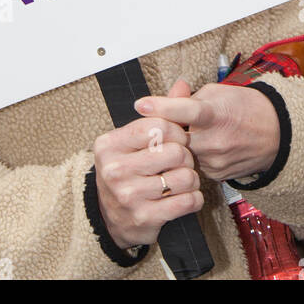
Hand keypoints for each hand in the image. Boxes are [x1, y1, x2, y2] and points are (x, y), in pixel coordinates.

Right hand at [93, 78, 202, 249]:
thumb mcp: (133, 142)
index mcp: (109, 145)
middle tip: (180, 162)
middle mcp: (115, 170)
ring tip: (182, 179)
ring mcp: (128, 196)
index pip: (157, 126)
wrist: (113, 219)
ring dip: (191, 178)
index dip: (176, 131)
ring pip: (185, 176)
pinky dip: (194, 198)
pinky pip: (187, 201)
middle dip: (186, 156)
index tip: (176, 138)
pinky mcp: (144, 217)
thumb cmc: (127, 173)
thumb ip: (160, 113)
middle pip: (175, 151)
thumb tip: (182, 85)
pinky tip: (187, 196)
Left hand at [137, 79, 279, 180]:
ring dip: (178, 143)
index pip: (186, 111)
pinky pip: (192, 164)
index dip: (163, 107)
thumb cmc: (246, 108)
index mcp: (217, 115)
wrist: (277, 136)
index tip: (141, 104)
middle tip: (163, 121)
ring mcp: (214, 162)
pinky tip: (203, 145)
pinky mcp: (214, 176)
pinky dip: (191, 154)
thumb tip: (169, 95)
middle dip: (165, 130)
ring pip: (180, 153)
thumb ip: (190, 96)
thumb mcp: (220, 92)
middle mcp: (215, 141)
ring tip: (192, 132)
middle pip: (175, 138)